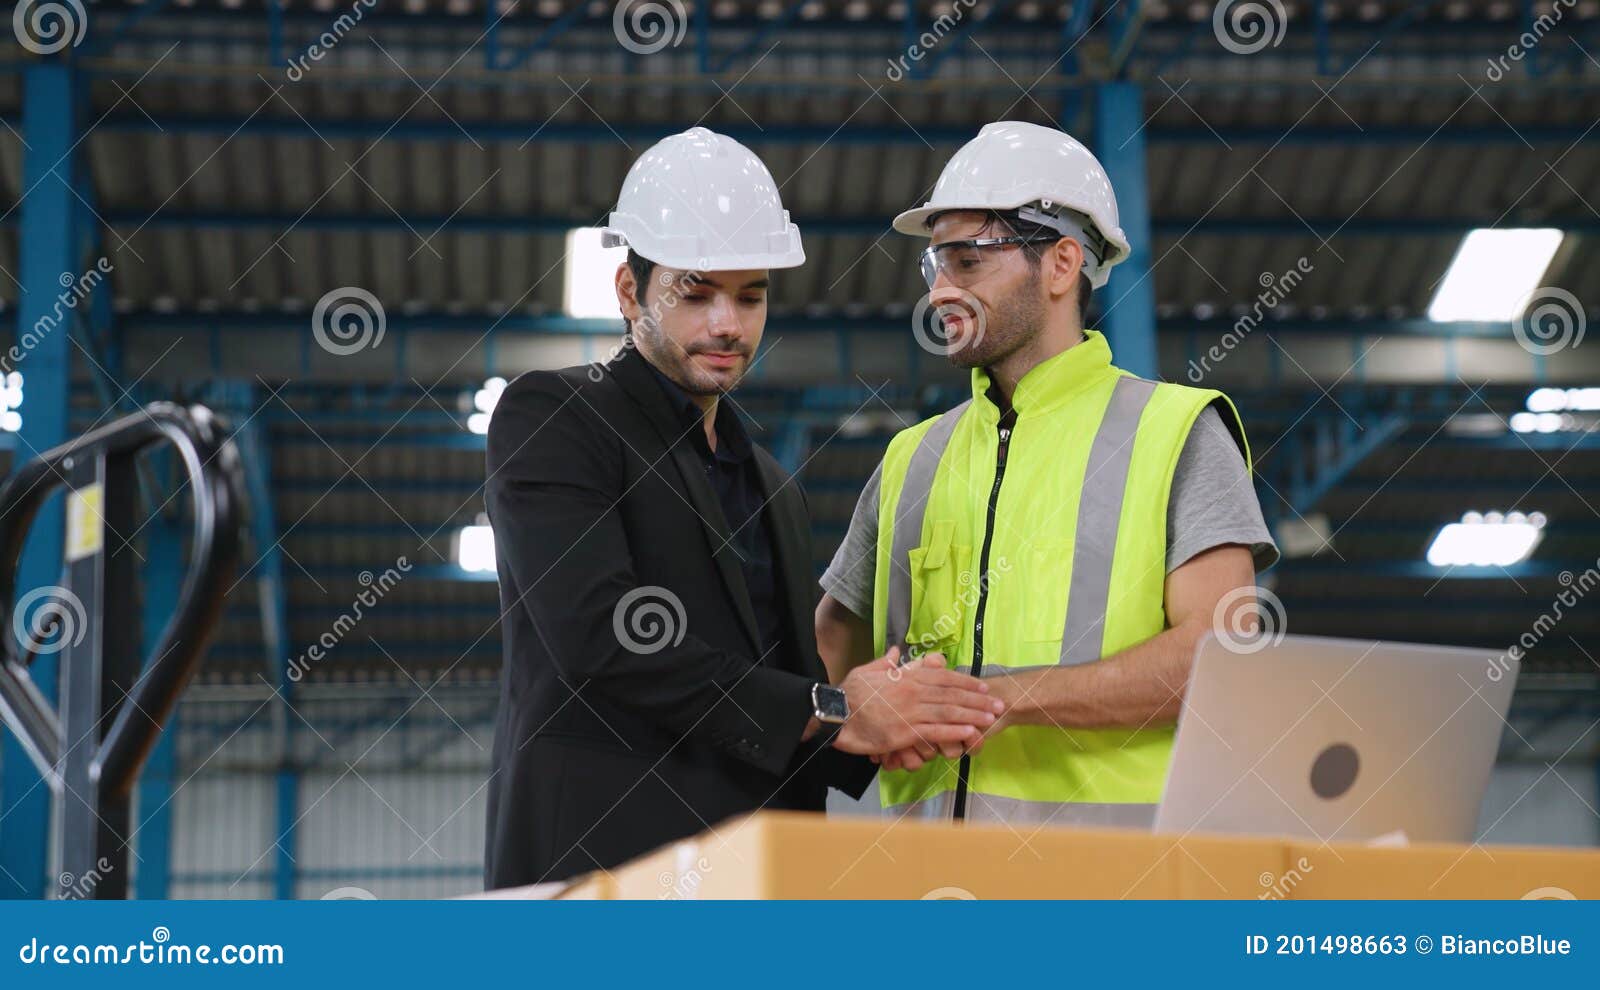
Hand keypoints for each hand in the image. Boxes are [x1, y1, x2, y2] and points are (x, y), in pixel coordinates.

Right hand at [830, 647, 1002, 759]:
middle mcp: (914, 692)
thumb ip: (886, 663)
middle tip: (999, 705)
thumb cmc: (850, 693)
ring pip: (950, 712)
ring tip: (992, 718)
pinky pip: (936, 731)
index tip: (984, 687)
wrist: (836, 713)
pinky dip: (956, 731)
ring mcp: (911, 712)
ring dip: (974, 715)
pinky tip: (972, 732)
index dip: (967, 683)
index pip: (944, 678)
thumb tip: (895, 653)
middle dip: (979, 700)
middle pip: (953, 695)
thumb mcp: (868, 671)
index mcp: (907, 677)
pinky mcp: (906, 732)